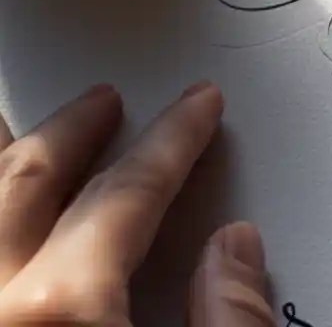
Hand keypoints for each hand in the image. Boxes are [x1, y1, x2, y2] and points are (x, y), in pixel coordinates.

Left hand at [0, 81, 272, 324]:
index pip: (125, 196)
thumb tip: (234, 250)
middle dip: (70, 132)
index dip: (171, 142)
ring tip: (26, 135)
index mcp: (61, 311)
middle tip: (102, 101)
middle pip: (26, 185)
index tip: (196, 107)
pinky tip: (6, 213)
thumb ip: (227, 316)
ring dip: (8, 161)